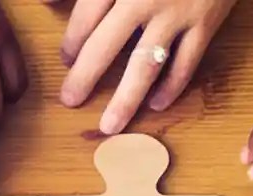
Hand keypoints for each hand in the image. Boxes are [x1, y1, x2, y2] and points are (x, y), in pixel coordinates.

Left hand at [56, 0, 236, 133]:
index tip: (66, 59)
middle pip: (106, 46)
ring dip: (126, 99)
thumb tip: (45, 1)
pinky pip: (186, 63)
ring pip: (145, 64)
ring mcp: (178, 13)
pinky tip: (157, 105)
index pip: (87, 16)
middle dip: (85, 78)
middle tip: (70, 101)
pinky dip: (172, 87)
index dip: (72, 42)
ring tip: (110, 125)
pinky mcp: (207, 22)